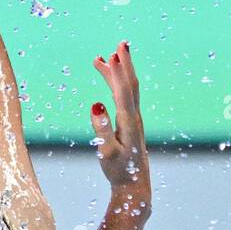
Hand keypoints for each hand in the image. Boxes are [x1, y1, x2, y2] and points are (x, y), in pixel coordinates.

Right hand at [91, 42, 150, 219]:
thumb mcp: (106, 152)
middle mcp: (134, 117)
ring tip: (106, 57)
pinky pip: (124, 98)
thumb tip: (96, 105)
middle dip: (125, 63)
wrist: (134, 186)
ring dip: (119, 72)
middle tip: (120, 43)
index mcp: (128, 122)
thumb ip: (102, 129)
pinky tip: (109, 83)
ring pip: (127, 90)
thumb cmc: (120, 171)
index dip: (118, 71)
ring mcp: (133, 120)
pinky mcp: (130, 125)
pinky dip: (117, 86)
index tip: (113, 52)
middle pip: (130, 84)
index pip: (124, 90)